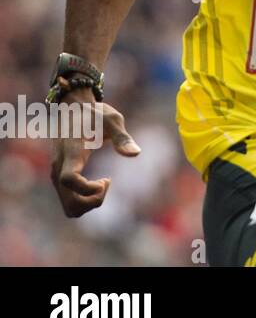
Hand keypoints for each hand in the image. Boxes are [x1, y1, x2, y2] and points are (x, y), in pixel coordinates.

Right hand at [49, 89, 140, 217]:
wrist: (72, 110)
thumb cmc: (95, 114)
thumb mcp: (112, 120)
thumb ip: (122, 138)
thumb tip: (135, 154)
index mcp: (71, 151)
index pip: (69, 179)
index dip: (87, 188)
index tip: (107, 180)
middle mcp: (59, 166)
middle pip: (69, 202)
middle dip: (93, 201)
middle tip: (108, 182)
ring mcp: (57, 174)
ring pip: (68, 207)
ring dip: (89, 203)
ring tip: (104, 183)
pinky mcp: (60, 178)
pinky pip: (69, 201)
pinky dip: (85, 200)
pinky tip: (98, 183)